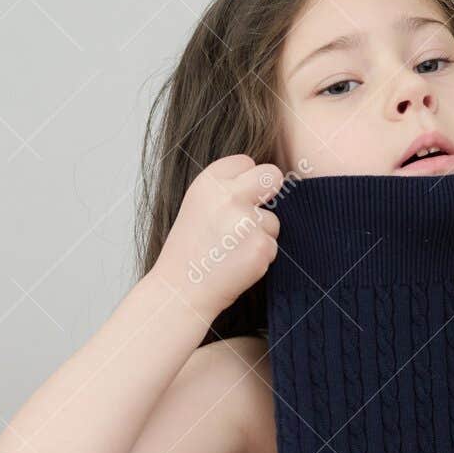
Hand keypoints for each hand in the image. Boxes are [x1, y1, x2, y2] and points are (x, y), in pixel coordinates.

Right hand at [151, 154, 283, 317]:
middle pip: (272, 176)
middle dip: (270, 190)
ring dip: (260, 235)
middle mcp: (228, 196)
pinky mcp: (260, 246)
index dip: (246, 179)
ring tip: (232, 251)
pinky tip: (237, 265)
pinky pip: (273, 246)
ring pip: (273, 220)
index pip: (246, 162)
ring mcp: (246, 221)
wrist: (180, 290)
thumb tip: (264, 178)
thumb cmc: (190, 250)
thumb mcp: (199, 206)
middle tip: (252, 214)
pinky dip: (260, 257)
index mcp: (208, 182)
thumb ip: (227, 189)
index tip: (237, 197)